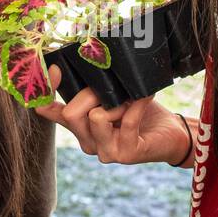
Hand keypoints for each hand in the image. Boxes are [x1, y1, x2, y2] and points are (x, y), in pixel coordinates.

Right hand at [34, 65, 190, 165]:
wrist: (171, 134)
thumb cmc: (140, 112)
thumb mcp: (111, 96)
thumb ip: (92, 89)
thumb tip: (79, 63)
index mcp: (78, 127)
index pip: (49, 111)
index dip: (47, 89)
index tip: (55, 69)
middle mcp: (87, 142)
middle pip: (71, 113)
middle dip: (92, 93)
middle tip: (116, 87)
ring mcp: (105, 151)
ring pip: (96, 118)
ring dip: (116, 103)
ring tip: (131, 101)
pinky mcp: (126, 153)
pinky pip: (127, 122)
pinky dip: (138, 105)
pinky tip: (146, 97)